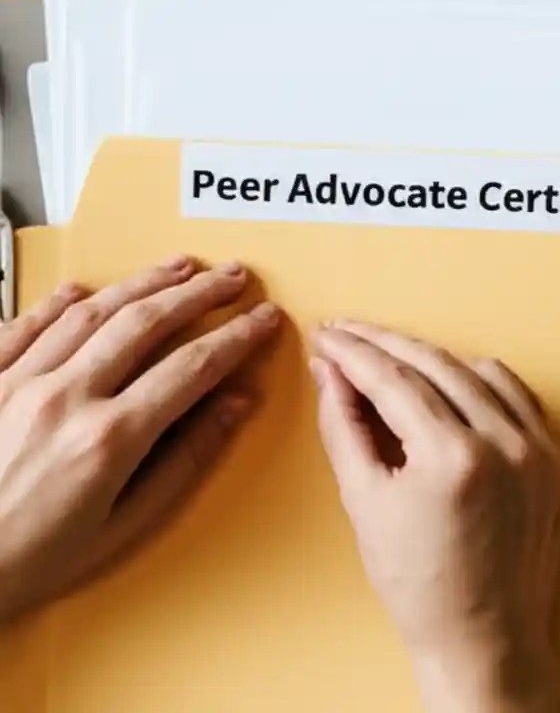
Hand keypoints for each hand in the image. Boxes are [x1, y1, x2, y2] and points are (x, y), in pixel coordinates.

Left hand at [0, 258, 279, 622]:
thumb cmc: (27, 562)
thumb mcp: (123, 527)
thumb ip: (183, 460)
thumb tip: (233, 408)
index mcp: (108, 439)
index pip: (192, 368)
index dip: (236, 337)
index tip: (263, 320)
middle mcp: (63, 398)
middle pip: (145, 323)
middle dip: (199, 294)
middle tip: (233, 277)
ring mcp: (17, 383)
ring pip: (90, 312)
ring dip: (141, 283)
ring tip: (178, 268)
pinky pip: (23, 325)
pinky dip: (57, 302)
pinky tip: (83, 289)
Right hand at [310, 322, 559, 712]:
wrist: (485, 637)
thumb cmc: (421, 586)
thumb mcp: (365, 505)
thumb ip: (345, 428)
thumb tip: (332, 372)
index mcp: (454, 458)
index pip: (394, 379)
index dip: (354, 352)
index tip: (328, 336)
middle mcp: (507, 445)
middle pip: (437, 365)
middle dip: (386, 344)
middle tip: (349, 334)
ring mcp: (540, 452)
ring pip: (482, 374)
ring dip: (434, 358)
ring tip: (392, 356)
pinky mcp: (558, 463)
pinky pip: (521, 400)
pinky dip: (484, 383)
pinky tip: (453, 381)